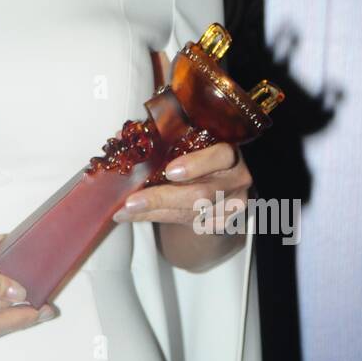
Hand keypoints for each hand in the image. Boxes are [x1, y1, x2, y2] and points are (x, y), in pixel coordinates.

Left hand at [112, 140, 250, 232]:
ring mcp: (232, 203)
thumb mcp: (193, 140)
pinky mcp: (223, 222)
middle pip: (202, 193)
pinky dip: (158, 218)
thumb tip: (124, 136)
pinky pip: (187, 224)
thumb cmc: (204, 151)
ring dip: (153, 213)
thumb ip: (165, 137)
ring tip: (124, 211)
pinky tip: (136, 215)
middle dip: (162, 198)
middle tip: (131, 201)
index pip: (221, 156)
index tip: (170, 171)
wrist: (226, 178)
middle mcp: (237, 179)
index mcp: (231, 152)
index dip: (197, 164)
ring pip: (192, 213)